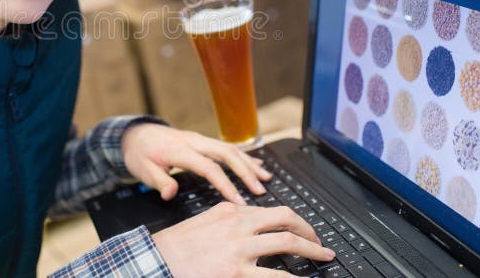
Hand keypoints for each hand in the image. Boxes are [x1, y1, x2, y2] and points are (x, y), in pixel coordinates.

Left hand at [121, 123, 270, 202]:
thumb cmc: (139, 153)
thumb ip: (159, 181)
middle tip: (260, 190)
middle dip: (246, 172)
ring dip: (249, 163)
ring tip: (266, 178)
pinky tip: (256, 165)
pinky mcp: (202, 141)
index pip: (208, 167)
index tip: (238, 200)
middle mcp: (194, 142)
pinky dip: (243, 156)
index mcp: (180, 150)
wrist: (135, 134)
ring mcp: (200, 140)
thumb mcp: (142, 170)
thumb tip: (171, 193)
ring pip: (230, 149)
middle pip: (226, 154)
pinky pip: (227, 147)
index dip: (225, 184)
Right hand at [152, 203, 333, 276]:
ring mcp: (240, 248)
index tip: (300, 228)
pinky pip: (277, 275)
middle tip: (319, 242)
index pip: (270, 209)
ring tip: (323, 257)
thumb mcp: (204, 222)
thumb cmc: (175, 247)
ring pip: (288, 241)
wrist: (156, 261)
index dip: (291, 219)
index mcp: (230, 210)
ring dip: (312, 249)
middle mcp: (238, 224)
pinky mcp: (237, 272)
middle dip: (309, 229)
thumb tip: (251, 225)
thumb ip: (228, 221)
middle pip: (285, 218)